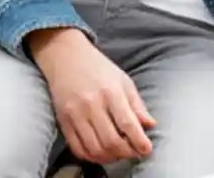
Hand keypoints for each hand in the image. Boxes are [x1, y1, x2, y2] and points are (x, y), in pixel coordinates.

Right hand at [27, 28, 156, 163]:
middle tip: (134, 152)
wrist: (65, 57)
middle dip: (126, 152)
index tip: (146, 149)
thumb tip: (150, 125)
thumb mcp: (123, 81)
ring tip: (118, 154)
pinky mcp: (63, 121)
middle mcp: (92, 104)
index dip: (139, 141)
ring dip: (110, 157)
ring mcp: (75, 114)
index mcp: (111, 92)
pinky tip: (101, 153)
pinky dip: (91, 156)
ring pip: (95, 148)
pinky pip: (77, 148)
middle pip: (111, 141)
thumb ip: (136, 105)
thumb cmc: (98, 68)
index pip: (127, 123)